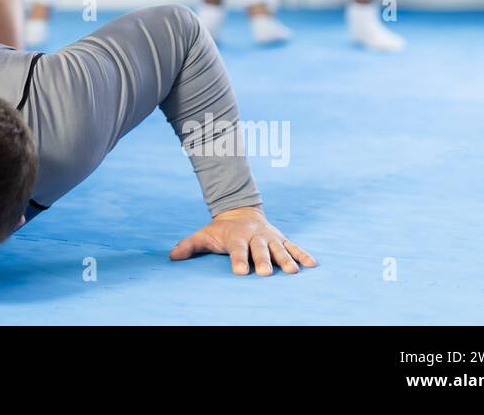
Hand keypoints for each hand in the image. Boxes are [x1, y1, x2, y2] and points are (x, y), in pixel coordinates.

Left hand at [170, 205, 316, 275]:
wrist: (241, 211)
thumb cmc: (222, 230)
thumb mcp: (205, 235)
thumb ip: (190, 245)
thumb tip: (172, 256)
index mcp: (236, 237)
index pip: (237, 250)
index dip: (237, 260)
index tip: (238, 271)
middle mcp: (255, 237)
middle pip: (259, 250)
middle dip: (263, 260)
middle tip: (265, 273)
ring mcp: (270, 238)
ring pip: (279, 249)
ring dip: (286, 260)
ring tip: (293, 272)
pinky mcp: (281, 239)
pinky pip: (294, 247)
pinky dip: (302, 255)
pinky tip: (312, 265)